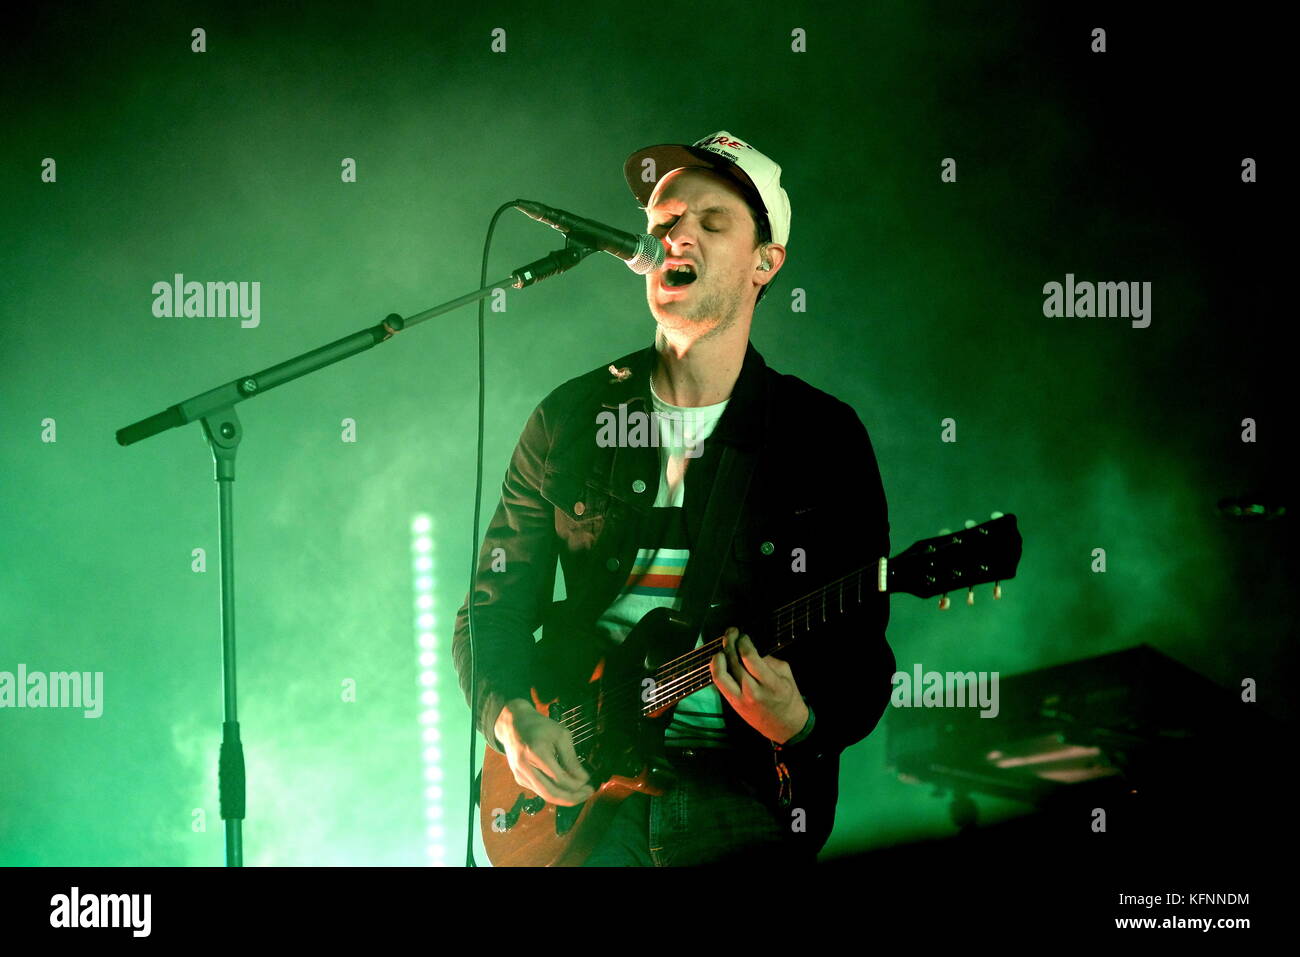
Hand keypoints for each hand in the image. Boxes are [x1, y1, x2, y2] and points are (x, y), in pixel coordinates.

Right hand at [493, 698, 593, 805]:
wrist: (513, 725)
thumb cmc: (540, 727)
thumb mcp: (560, 735)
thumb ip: (571, 759)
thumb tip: (583, 779)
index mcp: (536, 752)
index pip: (559, 778)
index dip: (577, 784)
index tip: (590, 782)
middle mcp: (525, 767)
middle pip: (551, 793)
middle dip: (572, 798)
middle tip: (588, 793)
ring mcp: (520, 775)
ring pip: (545, 796)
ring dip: (564, 798)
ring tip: (580, 793)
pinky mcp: (519, 779)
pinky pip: (540, 791)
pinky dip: (554, 792)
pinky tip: (566, 788)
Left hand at [709, 627, 809, 743]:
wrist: (785, 726)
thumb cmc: (788, 696)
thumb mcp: (786, 674)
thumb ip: (768, 660)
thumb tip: (750, 648)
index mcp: (770, 684)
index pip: (750, 658)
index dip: (743, 642)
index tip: (743, 635)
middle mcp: (753, 692)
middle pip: (734, 662)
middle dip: (730, 643)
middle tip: (731, 632)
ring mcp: (740, 699)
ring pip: (721, 674)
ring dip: (719, 656)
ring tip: (723, 646)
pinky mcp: (733, 704)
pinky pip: (719, 683)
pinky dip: (716, 669)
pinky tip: (719, 659)